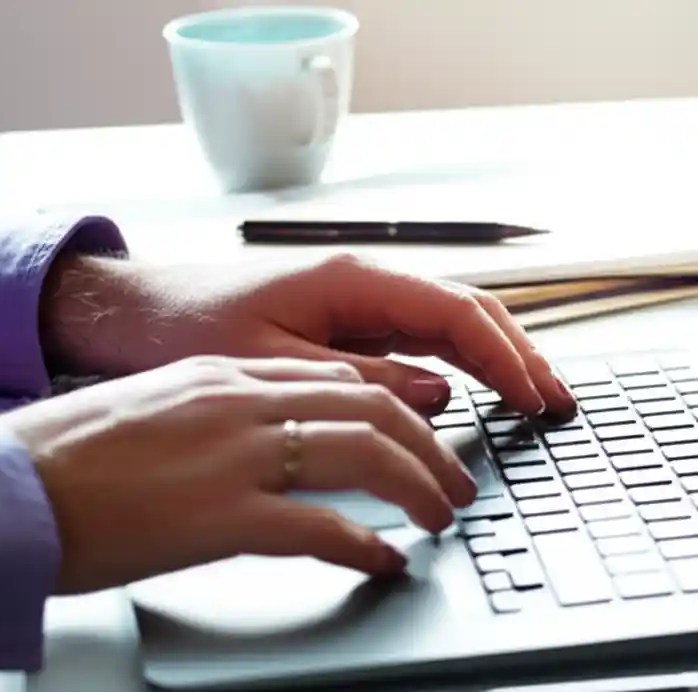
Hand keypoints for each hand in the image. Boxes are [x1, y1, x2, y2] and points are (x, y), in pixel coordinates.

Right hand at [0, 355, 475, 593]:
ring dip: (418, 487)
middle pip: (372, 407)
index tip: (420, 438)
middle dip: (429, 448)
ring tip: (440, 517)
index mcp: (224, 374)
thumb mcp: (156, 410)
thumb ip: (222, 412)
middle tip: (454, 484)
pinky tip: (382, 561)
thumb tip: (277, 439)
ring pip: (365, 453)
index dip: (397, 409)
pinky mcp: (221, 516)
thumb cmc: (67, 459)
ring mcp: (234, 455)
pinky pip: (322, 527)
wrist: (2, 490)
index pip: (339, 377)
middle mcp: (239, 402)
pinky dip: (365, 544)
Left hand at [40, 252, 575, 416]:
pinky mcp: (351, 324)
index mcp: (353, 282)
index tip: (533, 397)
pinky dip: (462, 366)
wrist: (139, 313)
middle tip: (558, 403)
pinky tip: (482, 392)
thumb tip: (436, 395)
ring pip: (452, 326)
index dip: (503, 357)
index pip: (455, 313)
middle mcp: (367, 285)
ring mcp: (362, 303)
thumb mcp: (274, 362)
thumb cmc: (191, 328)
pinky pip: (423, 340)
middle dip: (519, 356)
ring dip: (498, 360)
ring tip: (537, 400)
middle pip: (467, 314)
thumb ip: (360, 378)